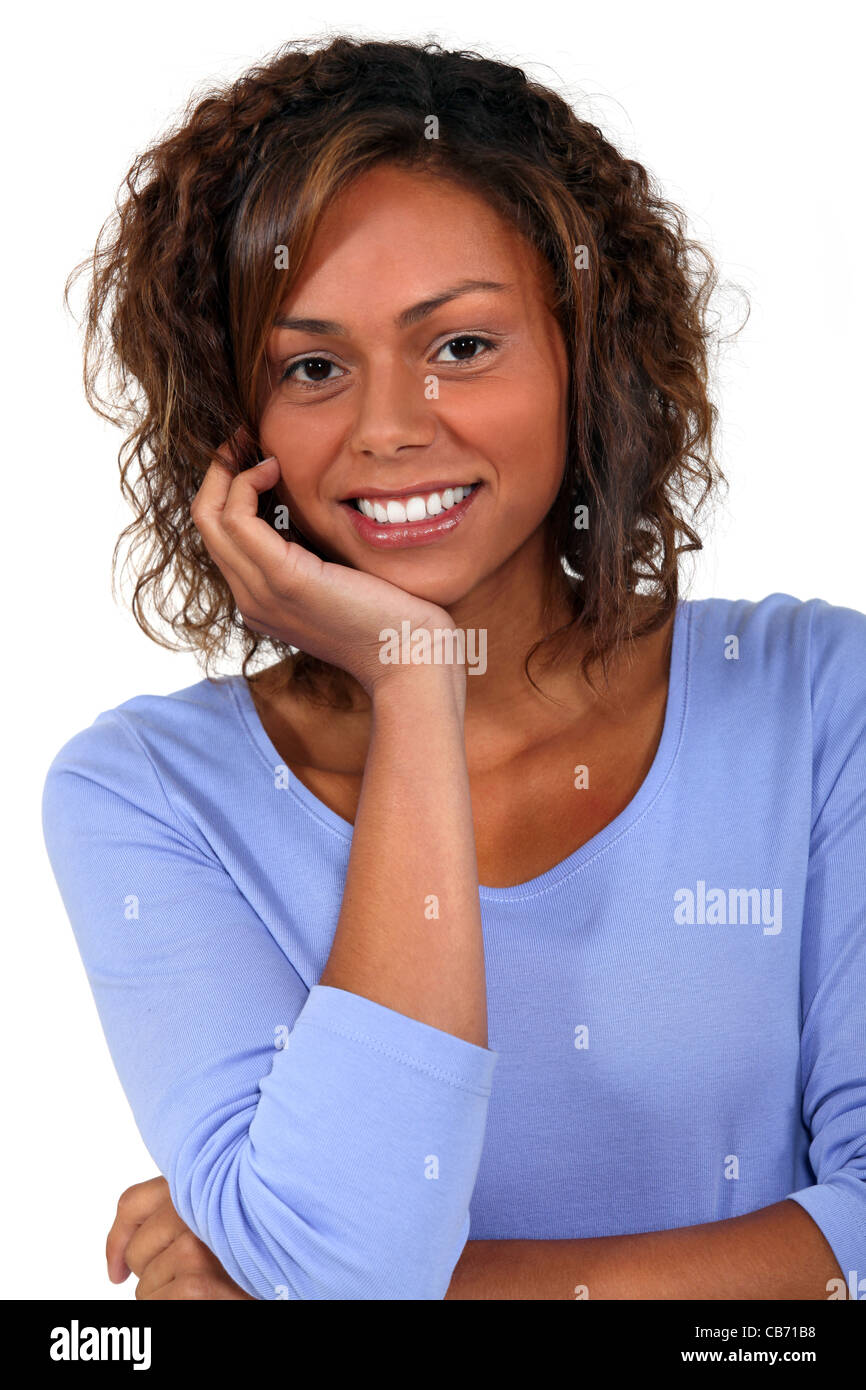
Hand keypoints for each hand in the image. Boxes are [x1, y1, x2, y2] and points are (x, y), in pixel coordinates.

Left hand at [106, 1175, 254, 1299]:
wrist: (288, 1287)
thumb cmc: (258, 1254)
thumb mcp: (222, 1221)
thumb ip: (186, 1214)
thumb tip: (124, 1257)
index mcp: (204, 1183)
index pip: (133, 1202)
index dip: (117, 1239)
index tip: (116, 1268)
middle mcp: (200, 1206)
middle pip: (136, 1248)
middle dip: (149, 1275)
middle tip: (185, 1282)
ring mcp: (198, 1244)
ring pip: (144, 1282)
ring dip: (163, 1297)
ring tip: (204, 1291)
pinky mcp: (198, 1282)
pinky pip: (155, 1303)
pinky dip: (169, 1309)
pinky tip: (203, 1302)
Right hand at [191, 446, 462, 698]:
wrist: (409, 658)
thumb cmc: (390, 619)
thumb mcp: (341, 583)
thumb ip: (316, 558)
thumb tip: (310, 517)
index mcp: (262, 601)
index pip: (220, 538)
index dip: (227, 491)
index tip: (254, 456)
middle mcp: (251, 600)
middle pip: (205, 523)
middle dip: (218, 472)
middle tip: (242, 438)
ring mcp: (262, 592)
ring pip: (211, 517)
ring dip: (228, 471)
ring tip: (258, 448)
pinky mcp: (285, 578)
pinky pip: (238, 519)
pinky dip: (247, 484)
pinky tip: (274, 468)